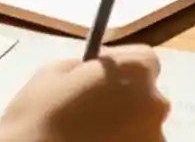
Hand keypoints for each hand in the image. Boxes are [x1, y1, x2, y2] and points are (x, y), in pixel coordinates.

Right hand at [0, 44, 169, 141]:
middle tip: (92, 110)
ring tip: (89, 135)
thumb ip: (87, 67)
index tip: (101, 79)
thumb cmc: (39, 115)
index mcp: (135, 72)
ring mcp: (154, 140)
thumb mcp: (54, 72)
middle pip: (147, 96)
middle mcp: (155, 105)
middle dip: (125, 100)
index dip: (122, 68)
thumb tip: (97, 71)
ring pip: (142, 127)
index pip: (144, 60)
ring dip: (124, 128)